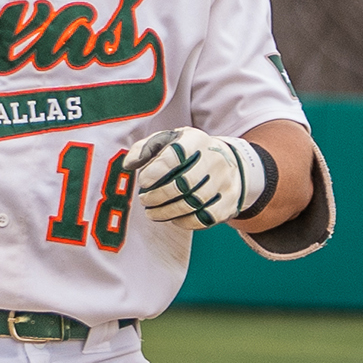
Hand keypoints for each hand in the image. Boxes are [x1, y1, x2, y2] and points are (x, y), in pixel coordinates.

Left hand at [130, 127, 265, 229]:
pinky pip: (205, 218)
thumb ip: (146, 148)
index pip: (176, 155)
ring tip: (152, 212)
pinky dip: (185, 221)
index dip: (156, 170)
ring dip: (167, 211)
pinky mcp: (229, 203)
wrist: (232, 164)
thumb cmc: (190, 153)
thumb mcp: (170, 141)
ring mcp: (225, 182)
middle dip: (159, 195)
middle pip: (185, 183)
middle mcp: (215, 160)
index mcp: (197, 140)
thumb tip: (129, 164)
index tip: (143, 181)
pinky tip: (173, 218)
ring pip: (194, 203)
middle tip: (144, 200)